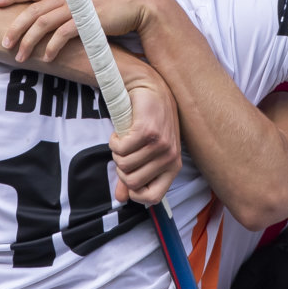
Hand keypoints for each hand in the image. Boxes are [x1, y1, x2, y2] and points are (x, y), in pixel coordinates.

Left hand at [0, 0, 166, 61]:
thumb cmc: (118, 4)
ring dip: (28, 41)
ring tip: (19, 56)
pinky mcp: (87, 21)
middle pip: (33, 9)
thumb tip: (60, 11)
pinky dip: (51, 47)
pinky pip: (62, 35)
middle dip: (15, 26)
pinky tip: (45, 57)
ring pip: (43, 23)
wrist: (142, 3)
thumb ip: (73, 1)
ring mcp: (77, 7)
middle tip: (3, 43)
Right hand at [111, 70, 181, 204]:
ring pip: (125, 165)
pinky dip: (114, 142)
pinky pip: (120, 150)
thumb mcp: (146, 152)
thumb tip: (121, 198)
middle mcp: (170, 158)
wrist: (151, 89)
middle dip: (121, 169)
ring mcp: (160, 145)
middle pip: (133, 181)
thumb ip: (133, 176)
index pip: (154, 198)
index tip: (128, 179)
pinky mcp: (147, 132)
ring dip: (117, 153)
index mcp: (173, 167)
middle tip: (123, 153)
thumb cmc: (149, 123)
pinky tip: (119, 133)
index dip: (135, 193)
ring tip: (122, 140)